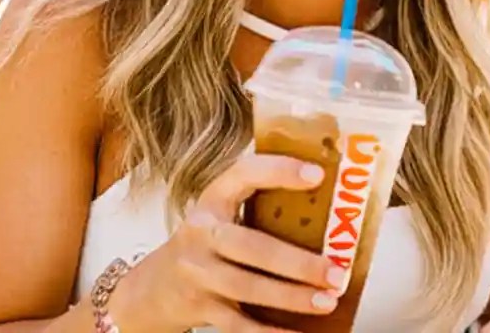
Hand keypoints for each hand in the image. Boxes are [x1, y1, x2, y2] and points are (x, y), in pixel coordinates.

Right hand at [111, 154, 346, 332]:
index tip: (318, 175)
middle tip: (337, 271)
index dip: (280, 171)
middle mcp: (201, 232)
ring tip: (328, 301)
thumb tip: (331, 214)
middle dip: (298, 262)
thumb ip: (261, 208)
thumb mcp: (223, 216)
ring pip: (248, 288)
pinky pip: (239, 324)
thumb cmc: (206, 245)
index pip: (245, 174)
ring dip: (292, 297)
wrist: (153, 288)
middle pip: (252, 247)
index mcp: (213, 200)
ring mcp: (198, 272)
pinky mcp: (199, 306)